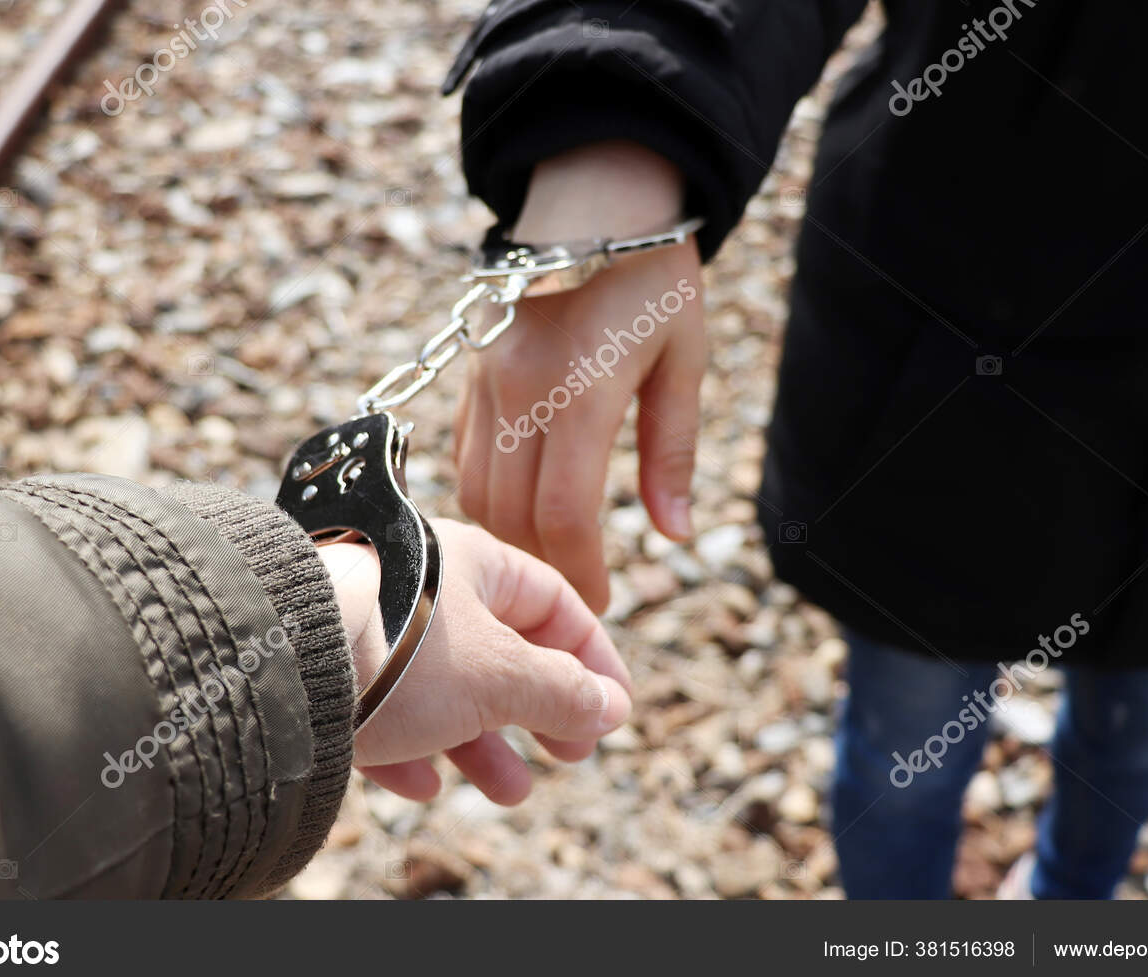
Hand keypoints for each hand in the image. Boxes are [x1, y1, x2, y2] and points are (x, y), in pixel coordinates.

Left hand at [318, 519, 631, 804]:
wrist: (271, 660)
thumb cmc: (395, 649)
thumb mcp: (500, 675)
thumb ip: (561, 692)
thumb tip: (610, 706)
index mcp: (471, 565)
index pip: (553, 601)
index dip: (592, 655)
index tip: (615, 707)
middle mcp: (419, 590)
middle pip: (501, 651)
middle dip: (540, 709)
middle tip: (569, 753)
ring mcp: (369, 631)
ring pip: (443, 691)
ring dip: (482, 745)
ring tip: (509, 791)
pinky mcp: (326, 674)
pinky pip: (381, 715)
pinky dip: (411, 752)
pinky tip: (423, 787)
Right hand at [454, 140, 705, 611]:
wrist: (593, 205)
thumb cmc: (654, 284)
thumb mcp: (683, 362)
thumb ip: (674, 453)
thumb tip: (677, 537)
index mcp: (581, 388)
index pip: (564, 511)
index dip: (579, 569)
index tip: (601, 600)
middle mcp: (519, 386)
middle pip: (511, 512)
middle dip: (544, 566)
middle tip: (580, 592)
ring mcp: (483, 377)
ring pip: (475, 490)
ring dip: (509, 536)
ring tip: (553, 555)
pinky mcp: (467, 371)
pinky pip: (464, 454)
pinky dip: (487, 495)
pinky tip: (521, 508)